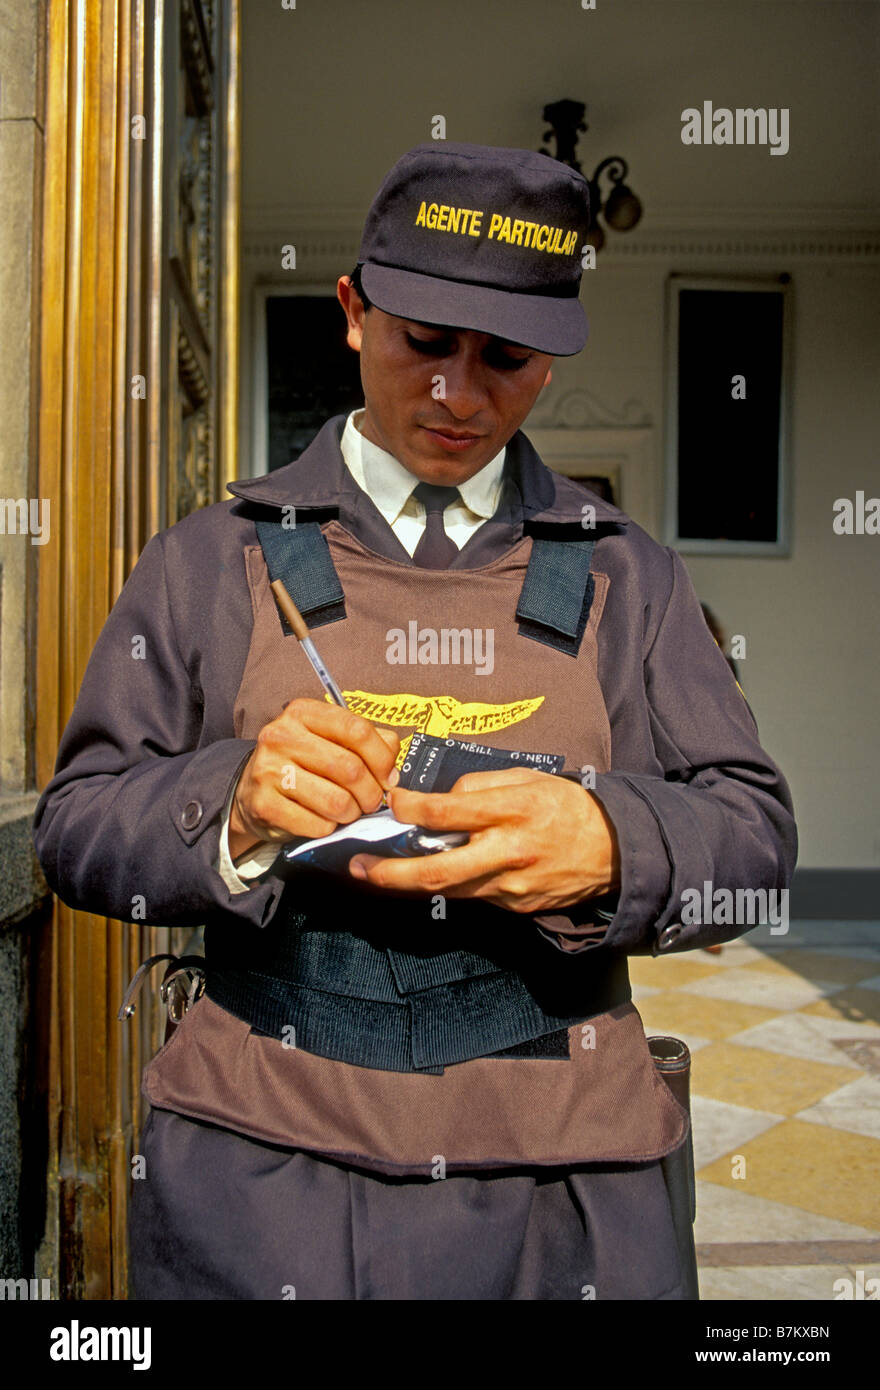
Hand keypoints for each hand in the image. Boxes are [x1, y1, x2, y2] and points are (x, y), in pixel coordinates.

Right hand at [229, 698, 399, 858]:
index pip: (357, 730)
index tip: (388, 777)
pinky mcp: (264, 804)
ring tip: (347, 812)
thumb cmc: (302, 765)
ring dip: (351, 814)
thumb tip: (392, 769)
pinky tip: (322, 820)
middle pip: (350, 769)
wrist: (252, 792)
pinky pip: (317, 824)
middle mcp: (281, 736)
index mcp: (302, 712)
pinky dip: (328, 828)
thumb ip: (367, 743)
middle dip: (371, 793)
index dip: (382, 758)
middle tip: (370, 802)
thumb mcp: (330, 741)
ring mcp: (269, 770)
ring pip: (337, 801)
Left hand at [348, 768, 620, 912]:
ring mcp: (510, 885)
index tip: (391, 802)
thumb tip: (439, 799)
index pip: (447, 811)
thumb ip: (480, 787)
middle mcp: (507, 852)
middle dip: (388, 874)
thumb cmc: (566, 806)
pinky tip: (443, 871)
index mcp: (511, 811)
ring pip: (449, 889)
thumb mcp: (527, 779)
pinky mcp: (515, 905)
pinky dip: (453, 883)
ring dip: (411, 882)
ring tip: (381, 872)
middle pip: (435, 871)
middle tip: (357, 868)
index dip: (410, 808)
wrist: (612, 851)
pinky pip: (473, 894)